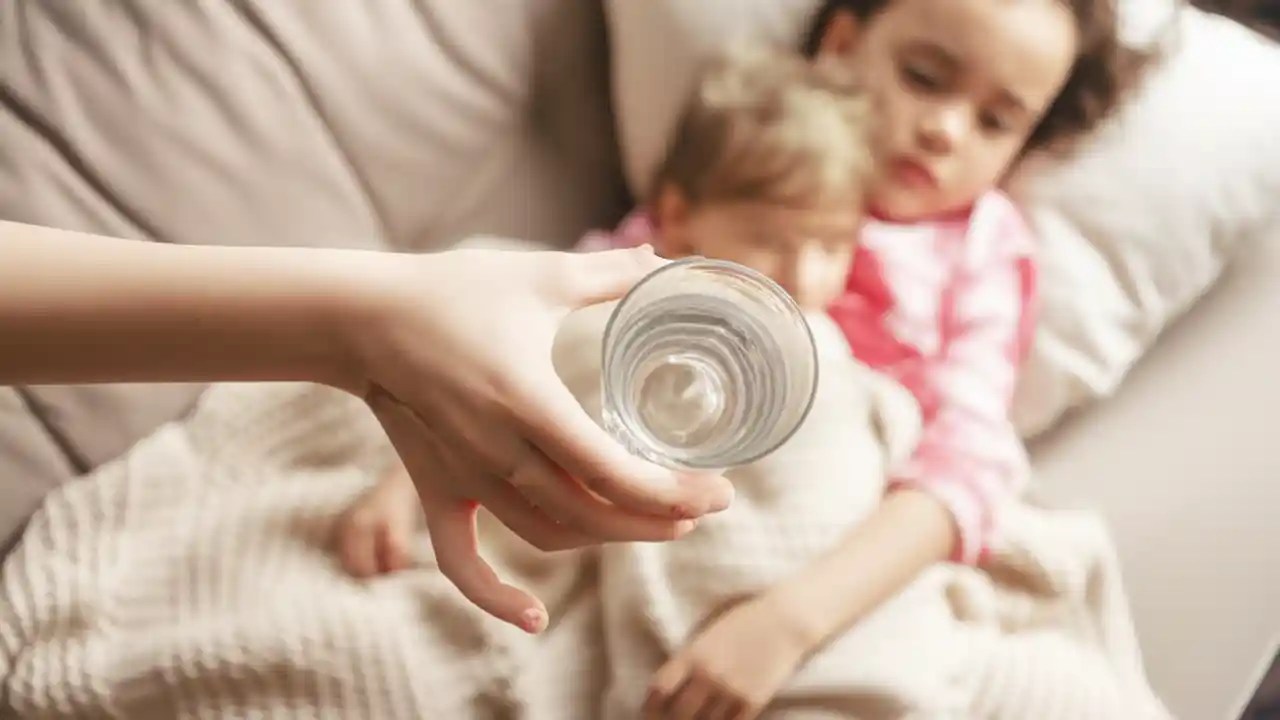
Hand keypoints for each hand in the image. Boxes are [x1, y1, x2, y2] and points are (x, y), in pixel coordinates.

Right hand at [345, 246, 734, 632]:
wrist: (364, 317)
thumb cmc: (453, 291)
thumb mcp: (539, 276)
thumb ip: (609, 274)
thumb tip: (671, 260)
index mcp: (529, 401)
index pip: (614, 472)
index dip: (674, 493)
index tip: (721, 492)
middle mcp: (499, 451)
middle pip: (592, 514)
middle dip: (658, 520)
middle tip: (704, 508)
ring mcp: (465, 476)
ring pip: (548, 534)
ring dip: (606, 540)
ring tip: (656, 525)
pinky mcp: (438, 488)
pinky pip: (462, 560)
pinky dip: (495, 596)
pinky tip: (534, 618)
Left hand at [645, 596, 810, 719]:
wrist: (784, 621)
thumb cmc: (744, 622)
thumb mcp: (708, 635)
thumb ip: (690, 660)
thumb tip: (672, 686)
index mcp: (692, 655)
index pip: (659, 689)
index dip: (651, 706)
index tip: (650, 712)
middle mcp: (707, 676)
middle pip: (679, 714)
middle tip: (675, 719)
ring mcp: (730, 691)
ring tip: (699, 718)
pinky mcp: (752, 702)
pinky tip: (722, 719)